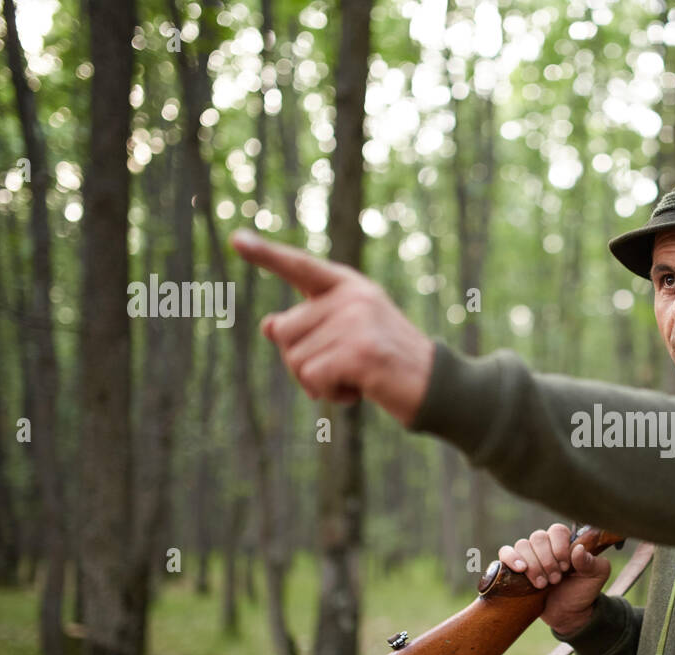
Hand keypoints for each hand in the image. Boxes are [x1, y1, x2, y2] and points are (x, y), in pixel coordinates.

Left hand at [230, 229, 434, 426]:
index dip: (266, 255)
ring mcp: (356, 321)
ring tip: (356, 378)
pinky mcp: (359, 350)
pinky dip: (330, 394)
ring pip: (295, 360)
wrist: (438, 388)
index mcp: (350, 287)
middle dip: (302, 361)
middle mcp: (352, 297)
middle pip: (285, 332)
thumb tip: (268, 326)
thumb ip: (310, 327)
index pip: (301, 267)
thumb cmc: (389, 365)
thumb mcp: (347, 339)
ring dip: (318, 383)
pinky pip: (313, 378)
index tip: (236, 240)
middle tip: (341, 369)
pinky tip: (359, 391)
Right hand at [498, 523, 611, 635]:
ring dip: (533, 565)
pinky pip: (505, 553)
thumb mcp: (596, 577)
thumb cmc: (582, 591)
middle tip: (556, 579)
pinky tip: (520, 569)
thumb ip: (591, 562)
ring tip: (542, 584)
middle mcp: (545, 545)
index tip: (566, 567)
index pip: (557, 531)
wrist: (569, 615)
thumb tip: (578, 549)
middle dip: (547, 561)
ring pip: (523, 545)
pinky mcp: (515, 568)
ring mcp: (529, 555)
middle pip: (538, 538)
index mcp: (564, 542)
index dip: (559, 547)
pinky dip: (511, 558)